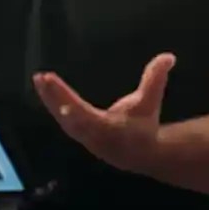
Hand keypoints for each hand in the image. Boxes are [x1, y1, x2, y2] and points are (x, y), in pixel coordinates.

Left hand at [32, 53, 175, 174]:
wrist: (140, 153)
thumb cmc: (144, 125)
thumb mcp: (150, 101)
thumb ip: (155, 78)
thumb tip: (169, 56)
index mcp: (107, 129)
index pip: (85, 116)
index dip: (71, 105)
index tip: (60, 97)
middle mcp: (91, 134)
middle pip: (68, 116)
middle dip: (53, 97)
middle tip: (41, 78)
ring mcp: (82, 136)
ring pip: (60, 117)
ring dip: (48, 98)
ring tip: (39, 79)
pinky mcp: (77, 133)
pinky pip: (61, 118)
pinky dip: (52, 103)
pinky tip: (45, 89)